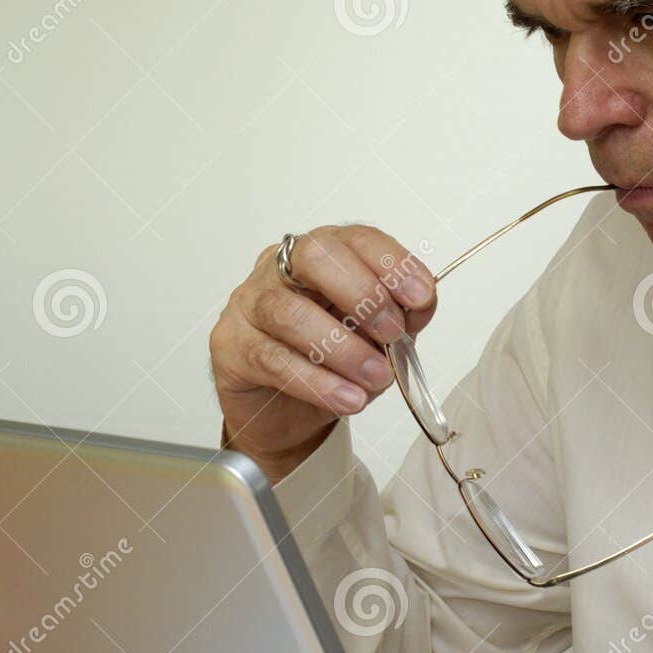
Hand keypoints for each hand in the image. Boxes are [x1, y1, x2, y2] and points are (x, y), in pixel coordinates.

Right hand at [210, 225, 436, 482]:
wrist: (284, 413)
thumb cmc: (330, 364)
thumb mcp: (377, 340)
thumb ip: (400, 319)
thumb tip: (419, 306)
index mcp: (323, 256)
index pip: (356, 239)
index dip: (392, 263)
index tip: (421, 296)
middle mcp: (281, 269)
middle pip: (315, 255)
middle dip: (363, 294)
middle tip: (393, 334)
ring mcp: (250, 303)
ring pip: (290, 312)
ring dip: (343, 348)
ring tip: (377, 377)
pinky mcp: (231, 346)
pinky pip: (274, 360)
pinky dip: (318, 382)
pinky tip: (347, 399)